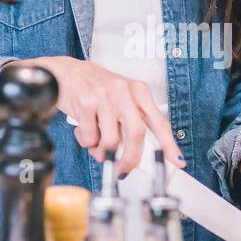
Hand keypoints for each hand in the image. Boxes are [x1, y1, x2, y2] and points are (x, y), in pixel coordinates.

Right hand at [26, 56, 185, 175]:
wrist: (63, 71)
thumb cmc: (94, 87)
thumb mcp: (120, 96)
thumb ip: (131, 121)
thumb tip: (135, 153)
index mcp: (138, 90)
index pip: (158, 121)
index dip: (169, 144)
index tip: (177, 161)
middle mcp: (123, 91)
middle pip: (136, 134)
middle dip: (130, 158)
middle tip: (122, 170)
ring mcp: (104, 96)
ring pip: (110, 141)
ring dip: (101, 150)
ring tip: (95, 140)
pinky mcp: (85, 103)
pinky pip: (89, 138)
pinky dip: (85, 141)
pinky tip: (83, 129)